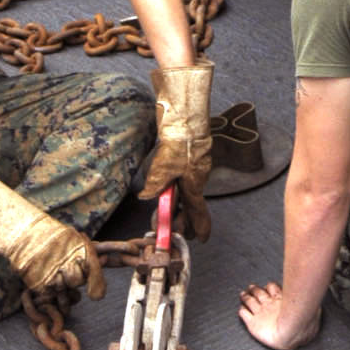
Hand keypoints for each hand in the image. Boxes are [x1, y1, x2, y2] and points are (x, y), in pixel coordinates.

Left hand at [141, 62, 213, 238]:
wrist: (185, 110)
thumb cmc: (180, 138)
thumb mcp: (164, 165)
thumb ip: (157, 185)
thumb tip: (148, 197)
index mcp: (195, 182)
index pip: (197, 211)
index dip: (198, 227)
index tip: (201, 239)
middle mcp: (197, 175)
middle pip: (190, 203)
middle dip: (181, 219)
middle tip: (169, 229)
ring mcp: (193, 164)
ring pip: (186, 189)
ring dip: (175, 203)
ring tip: (162, 212)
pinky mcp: (186, 153)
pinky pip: (182, 176)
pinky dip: (175, 186)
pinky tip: (167, 184)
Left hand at [238, 282, 322, 349]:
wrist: (291, 333)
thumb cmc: (302, 323)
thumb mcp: (310, 311)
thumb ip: (311, 308)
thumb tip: (319, 307)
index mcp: (280, 299)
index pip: (272, 288)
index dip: (269, 287)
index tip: (267, 287)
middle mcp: (269, 304)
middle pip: (258, 292)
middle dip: (254, 289)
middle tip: (251, 287)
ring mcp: (259, 313)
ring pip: (249, 300)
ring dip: (245, 297)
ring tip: (242, 294)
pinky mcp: (252, 323)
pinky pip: (243, 314)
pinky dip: (242, 311)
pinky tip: (241, 310)